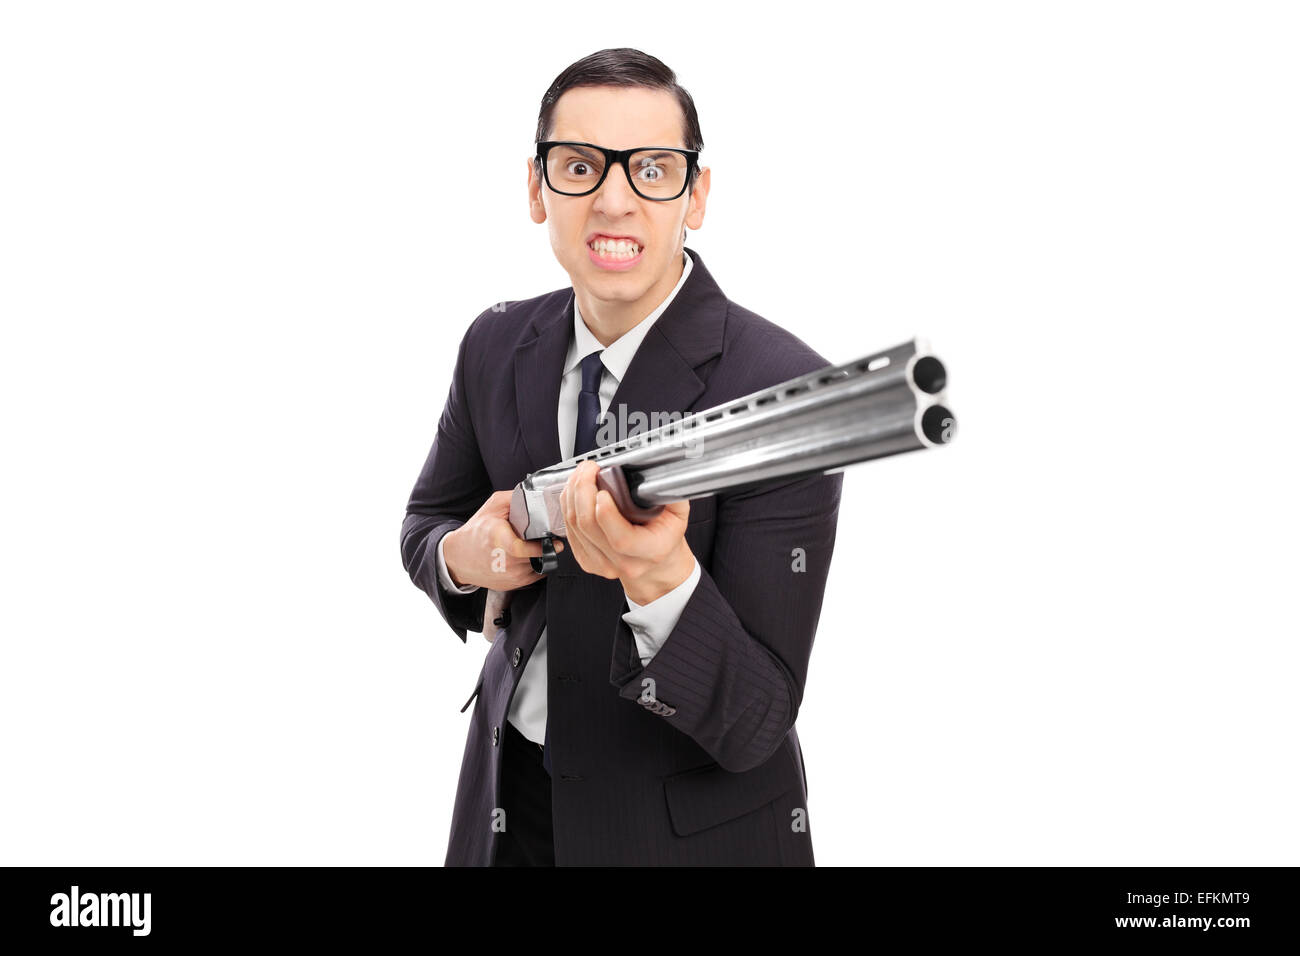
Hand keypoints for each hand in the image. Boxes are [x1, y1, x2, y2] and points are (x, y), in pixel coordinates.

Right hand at [442, 490, 563, 590]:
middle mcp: (505, 561)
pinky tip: (526, 556)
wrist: (459, 558)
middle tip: (543, 537)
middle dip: (545, 546)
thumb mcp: (493, 506)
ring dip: (540, 555)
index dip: (541, 546)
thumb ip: (514, 498)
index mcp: (499, 539)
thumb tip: (536, 494)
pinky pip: (536, 574)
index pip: (522, 548)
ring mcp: (511, 576)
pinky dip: (536, 564)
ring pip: (540, 565)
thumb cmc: (476, 531)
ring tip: (529, 545)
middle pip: (537, 555)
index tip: (554, 541)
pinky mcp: (514, 584)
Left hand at [560, 460, 694, 604]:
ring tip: (582, 475)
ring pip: (575, 526)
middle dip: (583, 491)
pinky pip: (569, 530)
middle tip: (589, 470)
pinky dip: (568, 505)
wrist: (656, 561)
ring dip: (573, 494)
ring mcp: (603, 564)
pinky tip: (575, 491)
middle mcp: (626, 562)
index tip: (603, 490)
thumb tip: (653, 472)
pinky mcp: (587, 561)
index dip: (606, 513)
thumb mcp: (677, 512)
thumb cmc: (665, 534)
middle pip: (590, 527)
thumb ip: (667, 493)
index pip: (621, 539)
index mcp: (651, 551)